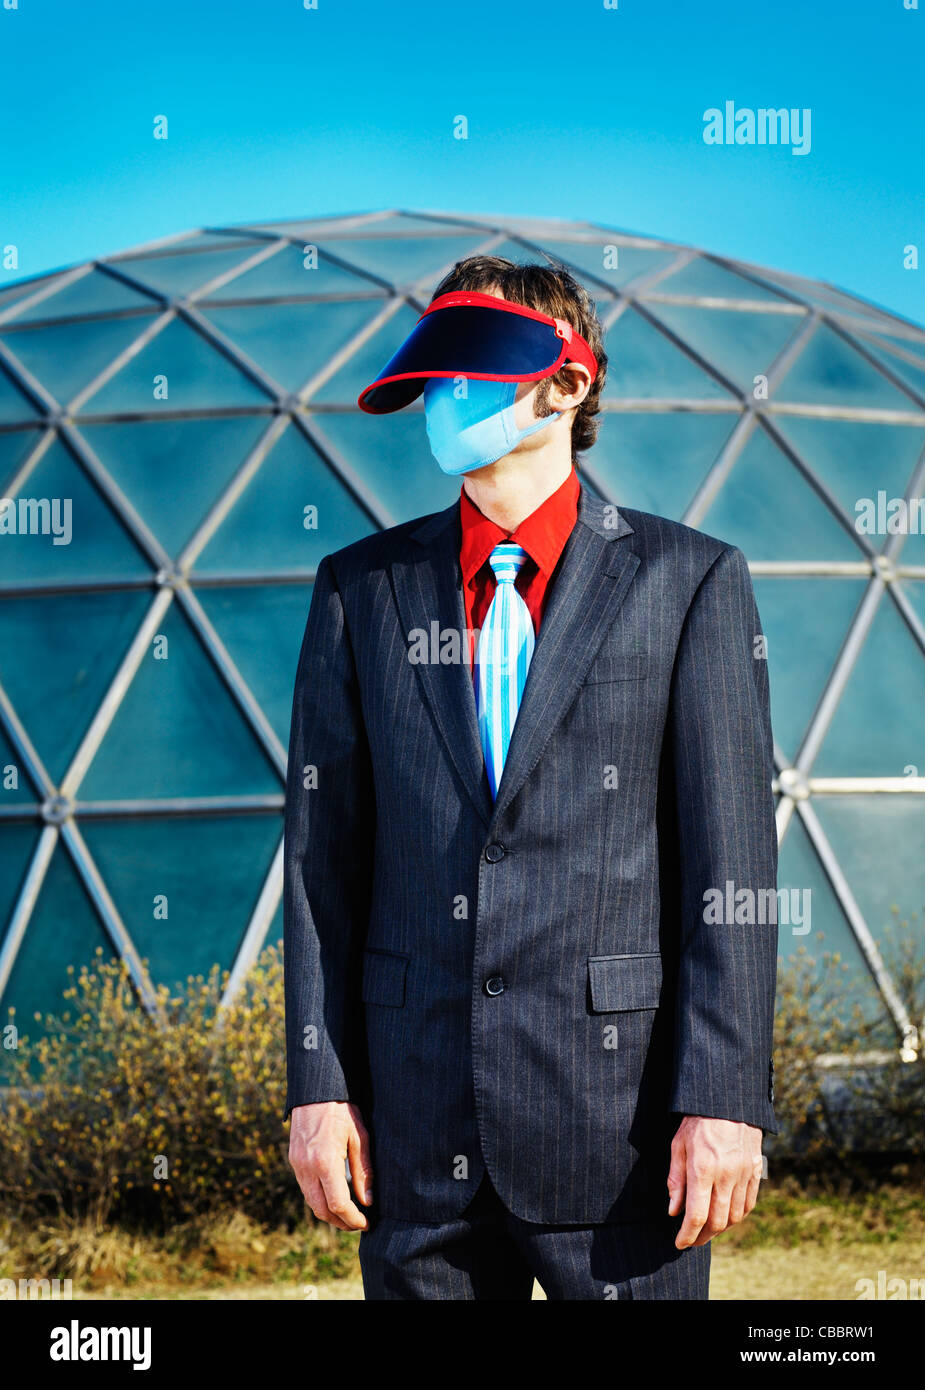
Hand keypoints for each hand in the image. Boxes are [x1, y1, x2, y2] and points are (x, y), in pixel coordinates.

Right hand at [288, 1101, 372, 1230]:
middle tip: (359, 1224)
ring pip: (311, 1202)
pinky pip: (306, 1188)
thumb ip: (363, 1171)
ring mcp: (296, 1165)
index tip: (366, 1222)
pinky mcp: (293, 1160)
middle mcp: (306, 1167)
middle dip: (340, 1222)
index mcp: (325, 1162)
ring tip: (349, 1214)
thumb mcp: (359, 1136)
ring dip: (329, 1213)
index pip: (338, 1204)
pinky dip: (320, 1199)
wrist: (316, 1089)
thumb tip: (368, 1201)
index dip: (353, 1219)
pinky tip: (334, 1196)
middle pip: (321, 1210)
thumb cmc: (342, 1108)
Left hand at [667, 1115, 763, 1248]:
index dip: (687, 1235)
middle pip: (717, 1222)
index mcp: (702, 1169)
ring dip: (720, 1230)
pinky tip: (726, 1218)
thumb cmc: (697, 1121)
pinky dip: (737, 1217)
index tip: (679, 1243)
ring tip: (707, 1230)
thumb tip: (674, 1211)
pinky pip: (749, 1204)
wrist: (727, 1101)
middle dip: (702, 1237)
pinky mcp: (755, 1171)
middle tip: (691, 1241)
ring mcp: (744, 1174)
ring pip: (734, 1217)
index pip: (696, 1215)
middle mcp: (726, 1175)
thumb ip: (676, 1180)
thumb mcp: (678, 1145)